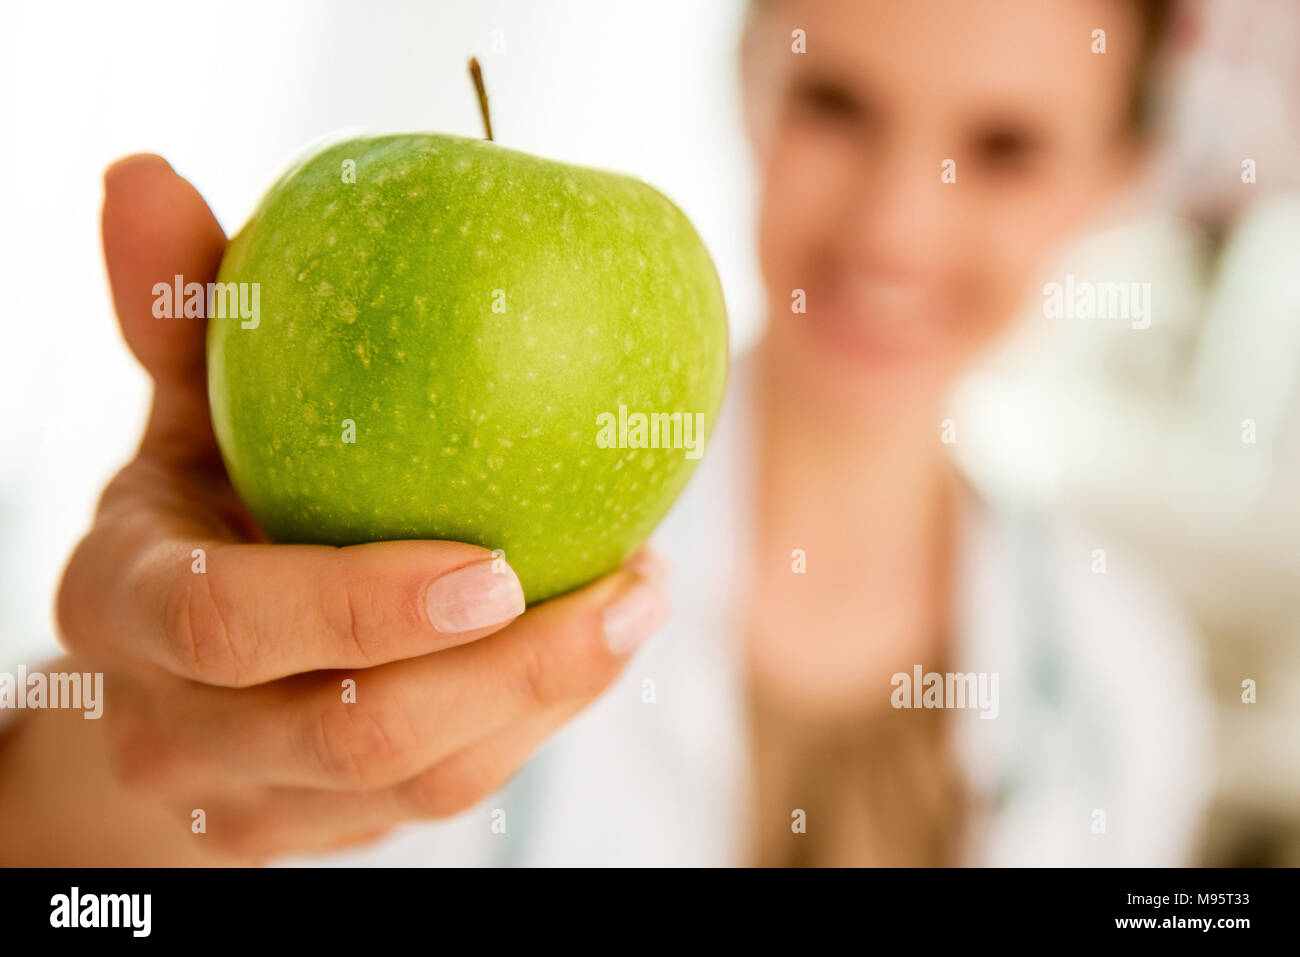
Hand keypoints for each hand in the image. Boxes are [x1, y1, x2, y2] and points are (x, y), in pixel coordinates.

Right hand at [50, 154, 669, 861]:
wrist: (170, 680)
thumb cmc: (192, 512)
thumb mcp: (181, 412)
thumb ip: (180, 312)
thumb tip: (147, 172)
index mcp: (131, 611)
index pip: (231, 626)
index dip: (360, 608)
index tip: (493, 565)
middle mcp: (185, 728)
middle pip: (350, 736)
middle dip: (506, 674)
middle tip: (627, 588)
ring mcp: (262, 802)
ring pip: (426, 784)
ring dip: (553, 698)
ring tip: (642, 599)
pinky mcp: (335, 832)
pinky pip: (455, 792)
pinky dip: (542, 718)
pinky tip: (608, 638)